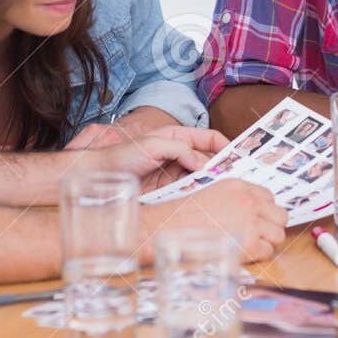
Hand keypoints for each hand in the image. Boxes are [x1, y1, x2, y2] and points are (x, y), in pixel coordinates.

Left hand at [67, 126, 224, 190]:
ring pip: (199, 178)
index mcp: (177, 137)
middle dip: (220, 167)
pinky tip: (203, 200)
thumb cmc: (123, 156)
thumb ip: (179, 149)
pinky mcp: (168, 192)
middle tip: (235, 177)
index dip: (223, 144)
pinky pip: (187, 192)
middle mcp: (178, 155)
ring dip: (209, 183)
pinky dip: (196, 196)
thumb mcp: (153, 145)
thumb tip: (201, 163)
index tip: (237, 155)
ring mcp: (174, 174)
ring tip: (222, 190)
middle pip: (207, 160)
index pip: (207, 138)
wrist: (100, 178)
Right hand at [142, 179, 284, 263]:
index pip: (270, 197)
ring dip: (267, 242)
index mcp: (240, 186)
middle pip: (280, 216)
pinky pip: (269, 251)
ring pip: (278, 235)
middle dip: (271, 227)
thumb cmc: (185, 217)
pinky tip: (243, 254)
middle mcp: (249, 201)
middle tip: (257, 236)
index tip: (256, 221)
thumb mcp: (212, 195)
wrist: (169, 230)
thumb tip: (251, 214)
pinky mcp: (249, 243)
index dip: (264, 212)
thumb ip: (235, 200)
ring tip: (249, 246)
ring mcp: (251, 221)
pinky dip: (259, 255)